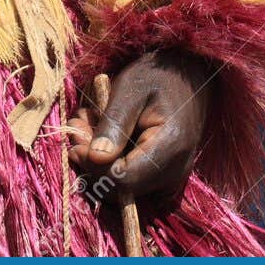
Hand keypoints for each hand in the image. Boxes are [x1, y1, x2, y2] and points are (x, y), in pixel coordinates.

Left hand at [67, 50, 210, 199]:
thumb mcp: (131, 88)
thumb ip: (114, 123)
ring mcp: (172, 178)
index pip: (124, 178)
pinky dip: (110, 161)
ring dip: (97, 160)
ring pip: (123, 186)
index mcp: (171, 147)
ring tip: (87, 123)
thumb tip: (94, 158)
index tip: (76, 138)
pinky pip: (131, 179)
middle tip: (77, 126)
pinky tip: (100, 133)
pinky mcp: (164, 177)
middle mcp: (175, 171)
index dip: (94, 166)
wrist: (188, 76)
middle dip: (92, 161)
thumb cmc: (158, 76)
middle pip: (122, 187)